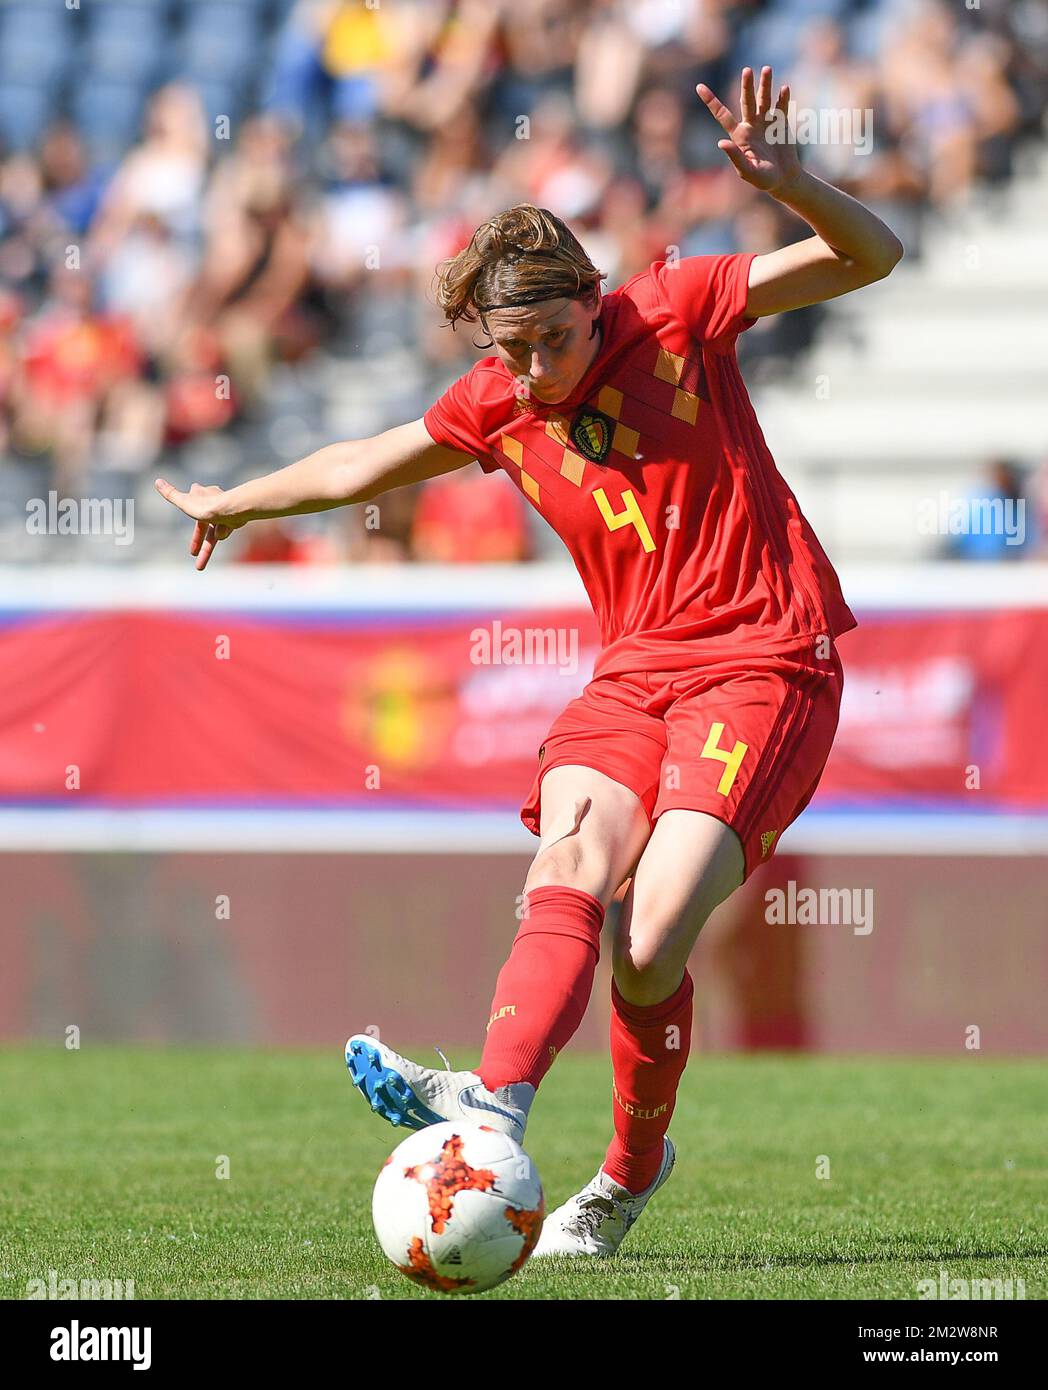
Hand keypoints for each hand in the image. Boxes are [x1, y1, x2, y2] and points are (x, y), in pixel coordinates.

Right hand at [154, 479, 248, 570]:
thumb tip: (157, 481)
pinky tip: (223, 530)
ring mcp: (224, 509)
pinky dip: (223, 532)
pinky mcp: (234, 517)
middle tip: (192, 553)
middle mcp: (212, 499)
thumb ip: (171, 494)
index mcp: (199, 494)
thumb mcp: (184, 502)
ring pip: (214, 531)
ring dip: (207, 548)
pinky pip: (225, 529)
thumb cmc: (207, 506)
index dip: (183, 516)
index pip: (189, 506)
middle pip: (203, 525)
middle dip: (198, 540)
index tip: (183, 522)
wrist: (234, 509)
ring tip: (199, 565)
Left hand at [696, 66, 802, 194]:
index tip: (699, 87)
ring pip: (764, 99)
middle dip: (746, 86)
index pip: (723, 115)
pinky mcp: (781, 123)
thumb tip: (721, 143)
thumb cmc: (763, 179)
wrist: (783, 180)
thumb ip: (735, 157)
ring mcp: (766, 122)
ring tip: (767, 69)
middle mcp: (751, 125)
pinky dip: (783, 98)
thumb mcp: (747, 171)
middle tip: (746, 71)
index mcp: (739, 135)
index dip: (711, 101)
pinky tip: (784, 88)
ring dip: (765, 85)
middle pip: (746, 101)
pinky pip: (781, 108)